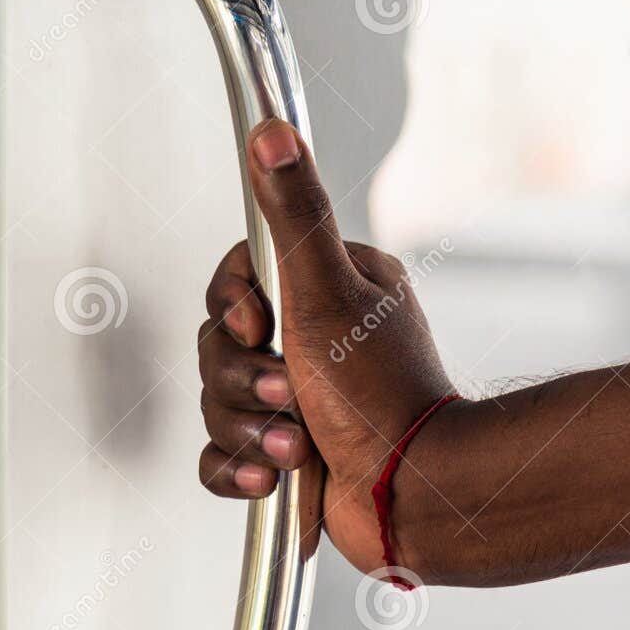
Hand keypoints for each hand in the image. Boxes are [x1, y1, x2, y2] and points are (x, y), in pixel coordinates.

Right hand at [197, 118, 458, 576]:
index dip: (235, 305)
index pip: (242, 278)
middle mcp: (317, 341)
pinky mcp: (284, 456)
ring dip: (246, 428)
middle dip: (245, 379)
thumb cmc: (381, 399)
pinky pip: (221, 455)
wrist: (410, 496)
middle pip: (222, 343)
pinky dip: (236, 469)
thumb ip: (295, 214)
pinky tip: (269, 477)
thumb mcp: (329, 292)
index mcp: (333, 291)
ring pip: (219, 400)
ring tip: (294, 446)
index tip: (259, 325)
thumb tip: (273, 133)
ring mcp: (300, 401)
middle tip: (290, 394)